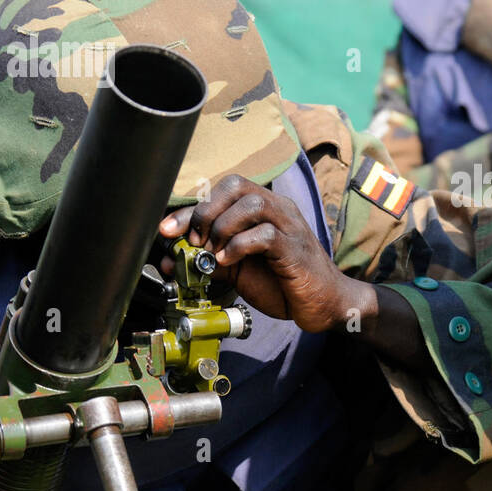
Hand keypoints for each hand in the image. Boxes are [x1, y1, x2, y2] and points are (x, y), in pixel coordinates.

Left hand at [158, 175, 374, 332]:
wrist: (325, 305)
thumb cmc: (283, 284)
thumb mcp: (239, 270)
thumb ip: (209, 261)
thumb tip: (172, 260)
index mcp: (264, 210)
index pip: (223, 192)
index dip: (191, 208)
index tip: (166, 229)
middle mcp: (278, 210)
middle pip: (237, 186)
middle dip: (206, 211)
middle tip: (195, 240)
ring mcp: (290, 226)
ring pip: (252, 204)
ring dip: (223, 226)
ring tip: (214, 251)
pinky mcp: (295, 249)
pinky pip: (266, 234)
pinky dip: (240, 246)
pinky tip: (229, 261)